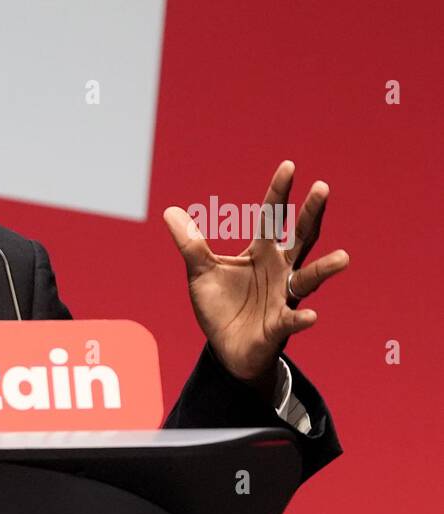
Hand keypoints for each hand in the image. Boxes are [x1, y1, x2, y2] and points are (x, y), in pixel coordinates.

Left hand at [163, 160, 348, 392]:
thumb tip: (170, 211)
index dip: (279, 192)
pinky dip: (301, 318)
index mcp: (262, 252)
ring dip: (324, 269)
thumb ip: (190, 244)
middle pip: (301, 237)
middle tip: (322, 188)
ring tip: (343, 258)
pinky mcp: (280, 326)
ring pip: (308, 279)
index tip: (289, 166)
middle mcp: (280, 269)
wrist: (226, 347)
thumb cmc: (220, 306)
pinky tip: (310, 316)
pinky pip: (292, 320)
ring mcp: (284, 296)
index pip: (272, 217)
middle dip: (310, 215)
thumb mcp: (200, 272)